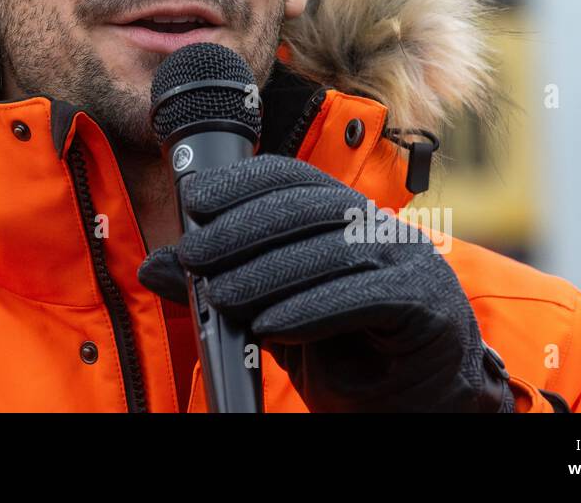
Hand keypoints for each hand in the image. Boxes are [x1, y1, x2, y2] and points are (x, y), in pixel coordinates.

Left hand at [138, 154, 512, 411]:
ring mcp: (409, 259)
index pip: (290, 176)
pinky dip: (310, 310)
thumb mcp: (270, 313)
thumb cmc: (344, 352)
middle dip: (240, 229)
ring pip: (329, 250)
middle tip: (193, 257)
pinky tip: (270, 327)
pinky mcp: (426, 303)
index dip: (239, 183)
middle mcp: (379, 225)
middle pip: (305, 207)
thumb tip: (153, 267)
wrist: (412, 405)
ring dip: (265, 274)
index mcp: (343, 214)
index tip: (193, 201)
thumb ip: (222, 284)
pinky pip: (363, 296)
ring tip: (220, 299)